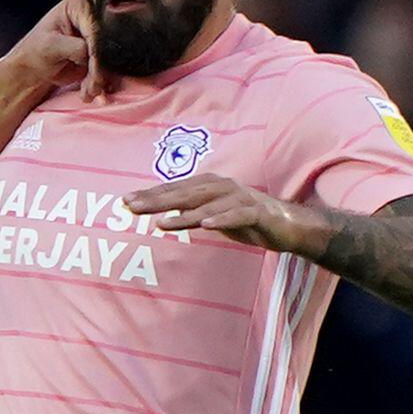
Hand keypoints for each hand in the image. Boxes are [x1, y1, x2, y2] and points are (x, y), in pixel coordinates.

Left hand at [13, 0, 104, 100]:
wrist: (32, 68)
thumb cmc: (35, 50)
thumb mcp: (51, 45)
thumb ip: (75, 47)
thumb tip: (92, 55)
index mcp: (80, 2)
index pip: (96, 26)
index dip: (97, 49)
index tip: (94, 69)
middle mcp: (92, 14)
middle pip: (107, 41)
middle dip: (100, 67)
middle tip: (92, 86)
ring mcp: (97, 35)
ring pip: (109, 57)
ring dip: (100, 78)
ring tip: (87, 92)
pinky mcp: (99, 52)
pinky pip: (107, 68)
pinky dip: (100, 82)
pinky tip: (89, 91)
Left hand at [121, 173, 323, 252]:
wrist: (287, 225)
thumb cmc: (246, 218)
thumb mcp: (214, 217)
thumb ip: (191, 214)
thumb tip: (162, 217)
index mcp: (209, 186)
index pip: (175, 190)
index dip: (150, 195)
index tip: (125, 202)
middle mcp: (221, 187)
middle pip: (184, 193)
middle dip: (156, 200)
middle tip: (131, 207)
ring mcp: (239, 197)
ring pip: (206, 204)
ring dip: (183, 214)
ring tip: (159, 224)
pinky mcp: (255, 212)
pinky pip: (236, 215)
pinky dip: (220, 219)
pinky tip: (205, 226)